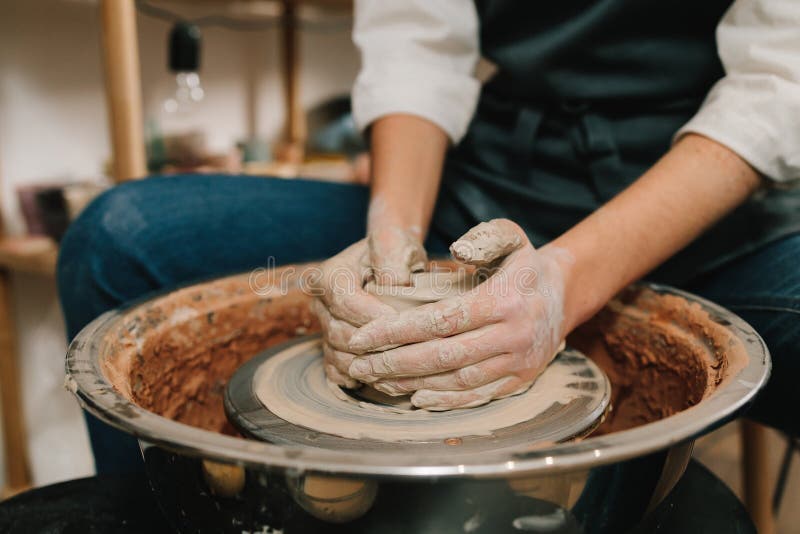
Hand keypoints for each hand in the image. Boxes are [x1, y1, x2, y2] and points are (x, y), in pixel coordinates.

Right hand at [307, 230, 426, 387]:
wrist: (386, 259)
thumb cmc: (393, 250)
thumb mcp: (395, 243)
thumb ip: (392, 260)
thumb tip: (395, 285)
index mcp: (329, 275)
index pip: (345, 302)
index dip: (373, 316)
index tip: (401, 322)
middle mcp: (319, 303)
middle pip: (340, 333)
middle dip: (374, 344)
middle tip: (409, 349)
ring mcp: (323, 328)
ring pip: (338, 356)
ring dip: (368, 365)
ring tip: (401, 367)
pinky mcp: (330, 346)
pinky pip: (337, 371)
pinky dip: (359, 378)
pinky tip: (384, 379)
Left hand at [345, 219, 571, 409]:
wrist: (565, 295)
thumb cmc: (524, 264)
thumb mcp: (511, 236)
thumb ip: (484, 237)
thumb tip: (455, 251)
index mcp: (504, 301)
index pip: (442, 321)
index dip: (398, 331)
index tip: (364, 336)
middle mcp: (512, 337)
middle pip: (444, 356)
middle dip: (396, 363)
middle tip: (359, 364)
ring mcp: (517, 364)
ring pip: (457, 381)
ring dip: (413, 384)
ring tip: (376, 380)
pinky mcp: (519, 382)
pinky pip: (478, 397)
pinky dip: (445, 401)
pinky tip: (415, 398)